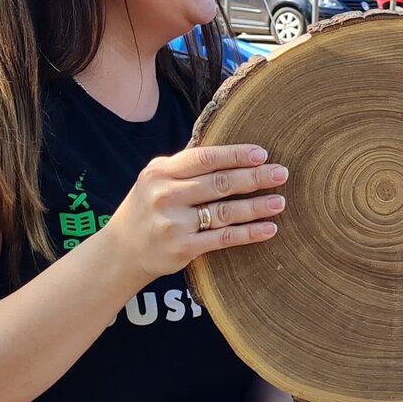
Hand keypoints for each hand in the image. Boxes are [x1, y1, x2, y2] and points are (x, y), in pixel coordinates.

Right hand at [101, 144, 287, 278]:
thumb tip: (228, 150)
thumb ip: (185, 166)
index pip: (204, 158)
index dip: (235, 155)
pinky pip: (223, 238)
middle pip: (219, 183)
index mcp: (160, 172)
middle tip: (281, 173)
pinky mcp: (182, 248)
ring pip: (224, 212)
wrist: (120, 251)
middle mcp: (165, 195)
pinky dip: (249, 233)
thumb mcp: (155, 179)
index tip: (261, 154)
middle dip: (254, 177)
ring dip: (256, 207)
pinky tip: (269, 229)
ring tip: (280, 202)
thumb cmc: (146, 208)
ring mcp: (173, 223)